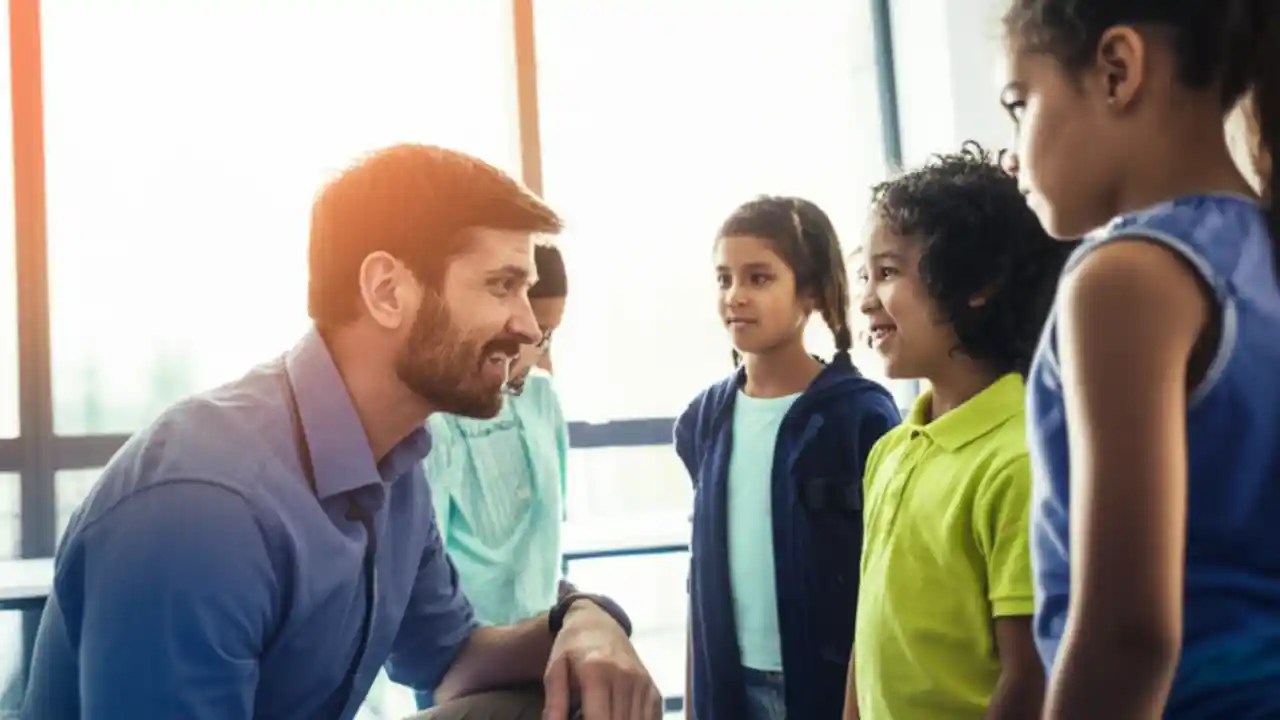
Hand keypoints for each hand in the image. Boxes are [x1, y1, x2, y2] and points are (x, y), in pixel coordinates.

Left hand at [543, 601, 660, 719]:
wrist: (599, 624)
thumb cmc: (572, 649)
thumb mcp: (555, 670)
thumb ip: (555, 702)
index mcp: (597, 671)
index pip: (599, 719)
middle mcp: (625, 676)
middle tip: (586, 713)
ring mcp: (642, 683)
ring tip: (601, 713)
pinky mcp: (653, 690)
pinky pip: (650, 719)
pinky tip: (618, 715)